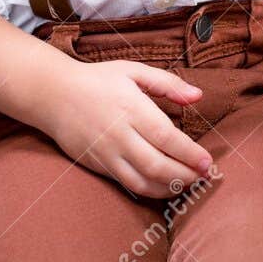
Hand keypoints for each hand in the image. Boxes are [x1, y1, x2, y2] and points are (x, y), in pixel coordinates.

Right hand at [38, 59, 214, 197]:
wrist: (54, 95)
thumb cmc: (98, 80)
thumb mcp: (133, 71)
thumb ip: (168, 83)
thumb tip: (198, 96)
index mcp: (131, 108)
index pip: (167, 138)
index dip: (190, 154)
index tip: (208, 162)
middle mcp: (119, 134)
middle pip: (157, 165)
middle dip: (186, 175)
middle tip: (204, 176)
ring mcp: (107, 153)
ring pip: (143, 181)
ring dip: (170, 188)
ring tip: (188, 183)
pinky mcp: (98, 165)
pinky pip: (127, 184)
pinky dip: (150, 190)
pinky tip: (165, 186)